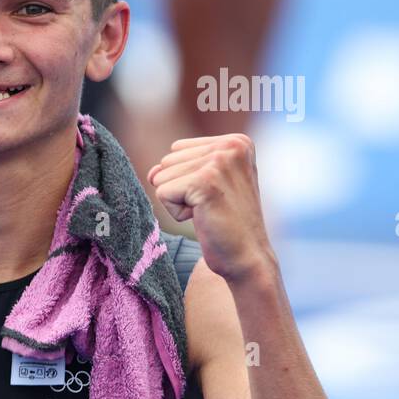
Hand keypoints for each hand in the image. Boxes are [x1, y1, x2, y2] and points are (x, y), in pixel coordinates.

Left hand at [146, 134, 275, 282]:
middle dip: (181, 189)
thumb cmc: (225, 222)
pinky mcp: (204, 182)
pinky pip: (162, 193)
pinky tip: (202, 218)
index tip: (215, 195)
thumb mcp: (202, 185)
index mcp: (236, 141)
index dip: (188, 178)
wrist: (246, 257)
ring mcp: (220, 161)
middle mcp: (231, 146)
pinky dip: (176, 212)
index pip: (177, 150)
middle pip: (167, 161)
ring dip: (179, 201)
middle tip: (212, 206)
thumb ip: (175, 168)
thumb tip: (152, 173)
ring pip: (162, 177)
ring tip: (208, 211)